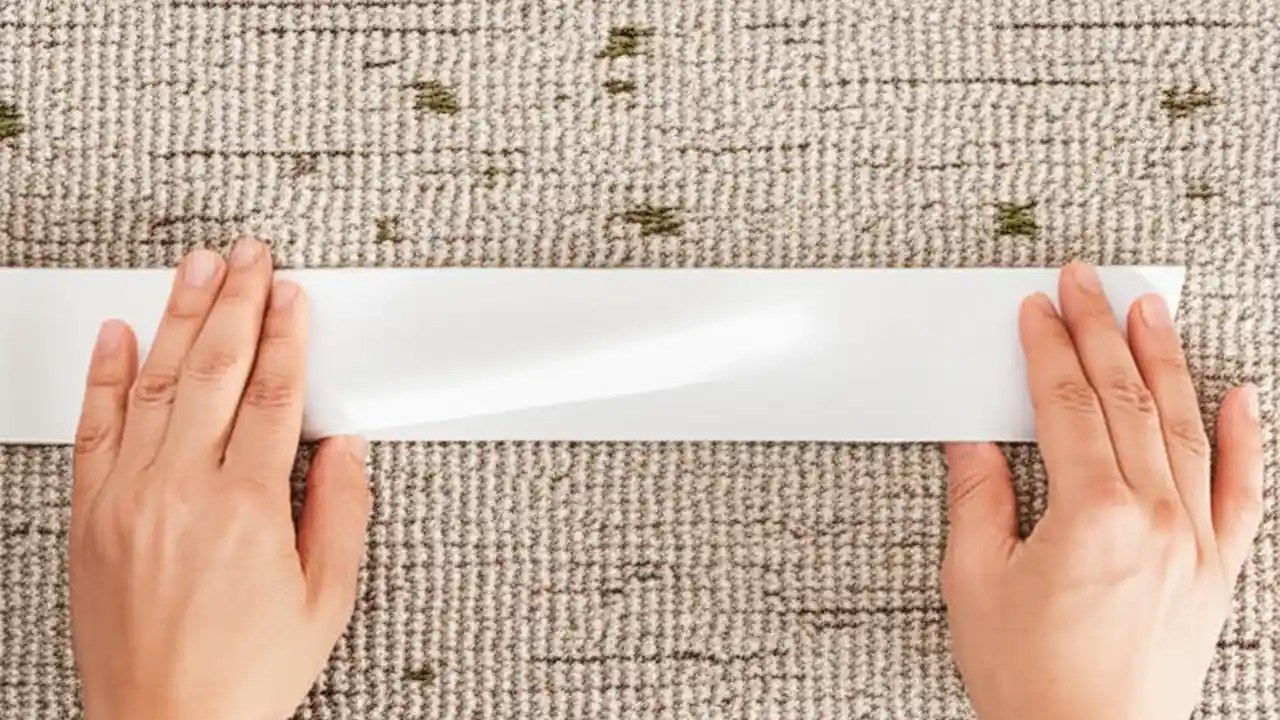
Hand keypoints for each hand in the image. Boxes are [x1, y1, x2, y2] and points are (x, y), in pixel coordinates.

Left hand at [69, 239, 371, 719]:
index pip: (271, 393)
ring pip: (154, 383)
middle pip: (212, 369)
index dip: (285, 334)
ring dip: (177, 317)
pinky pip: (94, 428)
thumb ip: (340, 513)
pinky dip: (104, 374)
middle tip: (249, 257)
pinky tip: (117, 334)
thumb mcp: (325, 599)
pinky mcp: (91, 514)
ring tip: (195, 268)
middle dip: (236, 302)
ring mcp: (127, 498)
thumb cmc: (244, 674)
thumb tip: (345, 448)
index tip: (292, 294)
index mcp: (247, 508)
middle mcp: (181, 491)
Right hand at [942, 263, 1264, 719]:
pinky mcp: (1217, 570)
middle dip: (1100, 331)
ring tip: (1149, 310)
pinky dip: (1242, 439)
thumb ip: (978, 501)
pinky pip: (1242, 491)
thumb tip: (974, 444)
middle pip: (1126, 400)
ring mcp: (1195, 542)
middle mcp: (1155, 519)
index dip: (1048, 349)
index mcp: (1091, 516)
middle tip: (1085, 282)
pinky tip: (1238, 395)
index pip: (1067, 405)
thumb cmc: (1032, 679)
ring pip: (1183, 427)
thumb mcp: (975, 583)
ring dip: (1163, 361)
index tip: (1036, 310)